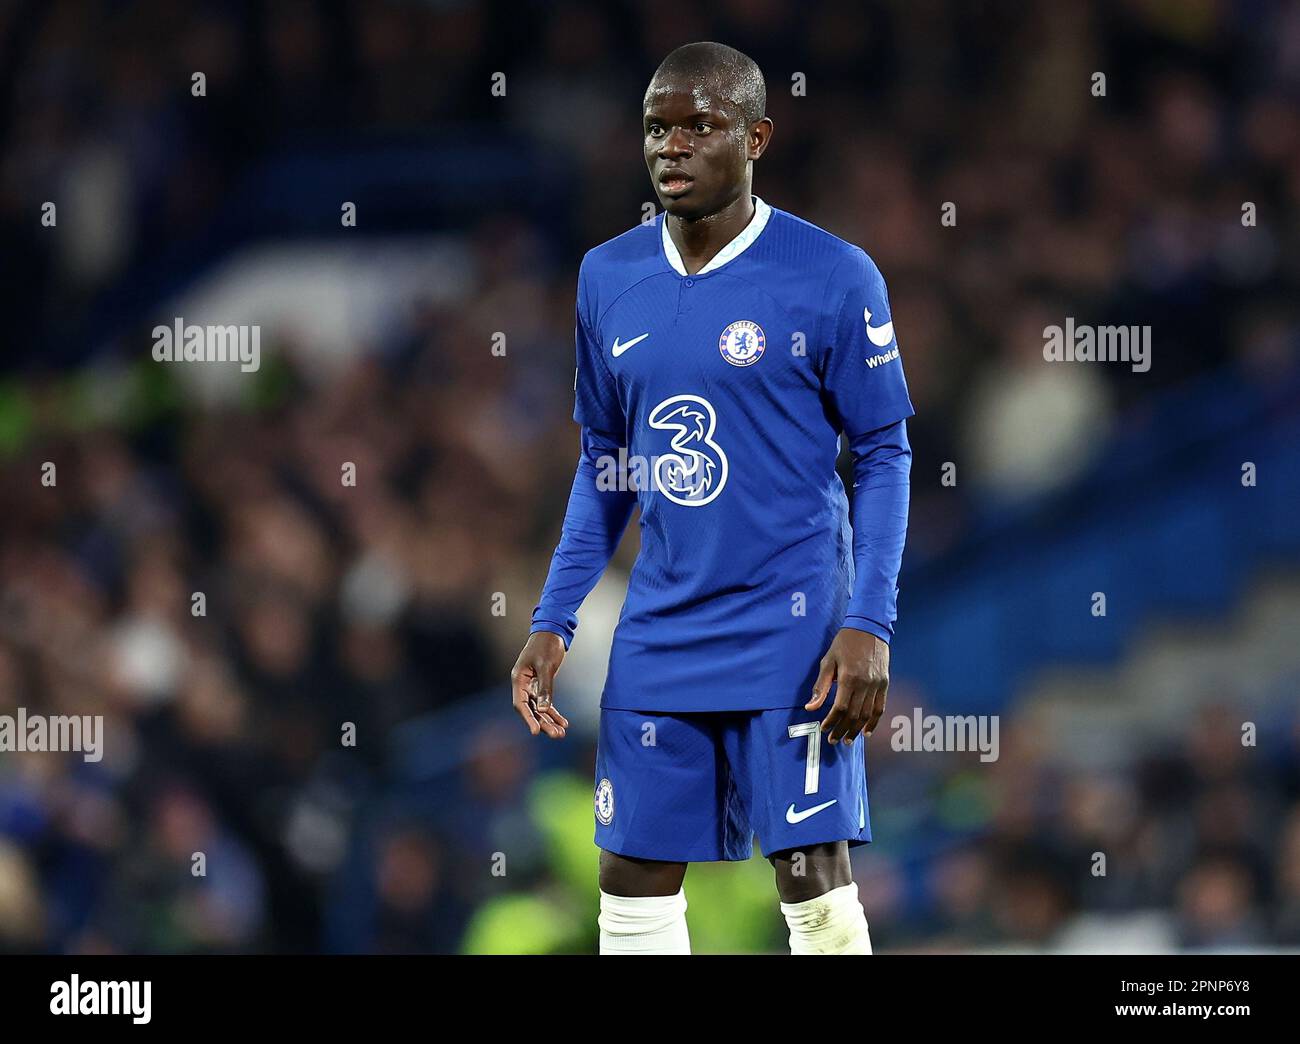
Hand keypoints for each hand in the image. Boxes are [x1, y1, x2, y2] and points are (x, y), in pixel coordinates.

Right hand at [510, 631, 570, 738]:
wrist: (552, 631)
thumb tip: (544, 709)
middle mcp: (523, 684)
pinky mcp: (541, 684)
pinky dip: (554, 712)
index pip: (521, 704)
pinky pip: (546, 702)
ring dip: (549, 721)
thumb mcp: (546, 665)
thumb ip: (545, 687)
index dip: (528, 719)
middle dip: (543, 723)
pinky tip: (563, 722)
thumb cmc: (546, 645)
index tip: (536, 732)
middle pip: (531, 710)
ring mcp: (531, 686)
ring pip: (539, 709)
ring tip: (561, 733)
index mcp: (518, 679)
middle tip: (557, 735)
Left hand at [806, 628, 889, 745]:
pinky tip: (867, 732)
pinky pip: (880, 707)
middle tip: (834, 740)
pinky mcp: (884, 683)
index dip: (832, 721)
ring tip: (848, 740)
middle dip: (843, 730)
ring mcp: (877, 684)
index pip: (840, 708)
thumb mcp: (828, 661)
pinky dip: (874, 721)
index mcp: (849, 678)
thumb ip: (821, 686)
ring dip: (857, 730)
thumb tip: (810, 707)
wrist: (869, 628)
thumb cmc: (845, 643)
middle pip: (854, 715)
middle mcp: (865, 684)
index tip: (824, 729)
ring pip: (867, 714)